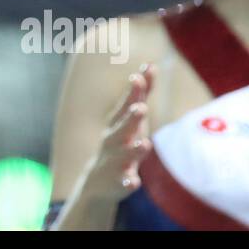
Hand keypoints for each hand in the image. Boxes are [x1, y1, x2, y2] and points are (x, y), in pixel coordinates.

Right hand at [85, 63, 154, 202]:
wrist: (97, 182)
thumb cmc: (120, 143)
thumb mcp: (130, 119)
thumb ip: (141, 94)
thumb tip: (151, 65)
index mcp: (118, 123)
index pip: (127, 104)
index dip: (134, 91)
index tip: (140, 75)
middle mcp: (115, 139)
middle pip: (123, 128)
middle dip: (131, 118)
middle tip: (141, 108)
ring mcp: (116, 161)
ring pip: (125, 154)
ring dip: (134, 149)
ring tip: (145, 143)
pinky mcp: (119, 182)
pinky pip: (123, 183)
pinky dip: (127, 182)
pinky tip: (133, 182)